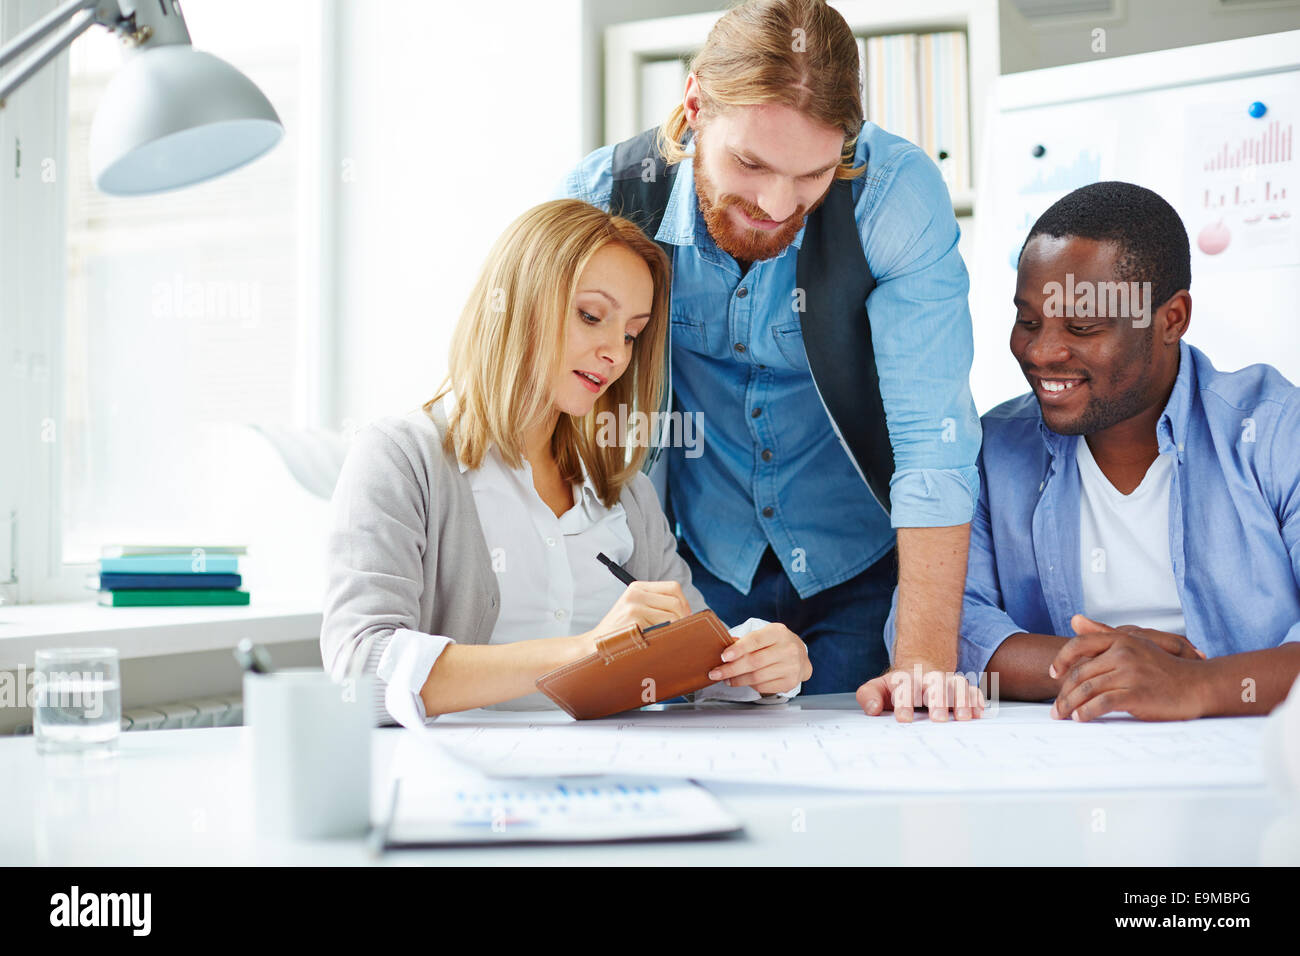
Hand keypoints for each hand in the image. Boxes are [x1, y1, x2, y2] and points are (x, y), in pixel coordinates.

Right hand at [581, 581, 691, 653]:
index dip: (685, 603)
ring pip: (672, 615)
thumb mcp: (634, 610)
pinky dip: (665, 636)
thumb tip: (686, 612)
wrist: (593, 646)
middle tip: (683, 632)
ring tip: (669, 638)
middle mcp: (636, 592)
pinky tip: (657, 642)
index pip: (674, 587)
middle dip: (684, 618)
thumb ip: (655, 605)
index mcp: (637, 587)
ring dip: (675, 629)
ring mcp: (634, 604)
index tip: (686, 618)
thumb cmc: (619, 632)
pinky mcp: (633, 618)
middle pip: (676, 601)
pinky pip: (662, 626)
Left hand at [707, 623, 809, 693]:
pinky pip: (763, 687)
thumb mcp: (764, 634)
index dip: (738, 649)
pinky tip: (742, 681)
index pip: (755, 641)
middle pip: (754, 662)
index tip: (723, 656)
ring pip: (756, 677)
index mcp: (778, 633)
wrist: (801, 656)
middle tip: (716, 673)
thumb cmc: (777, 643)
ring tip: (726, 679)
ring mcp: (791, 667)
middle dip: (731, 669)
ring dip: (737, 680)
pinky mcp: (790, 682)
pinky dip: (749, 685)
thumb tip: (723, 648)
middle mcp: (788, 649)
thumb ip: (746, 640)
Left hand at [856, 662, 985, 721]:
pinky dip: (977, 700)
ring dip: (962, 700)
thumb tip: (873, 708)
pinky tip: (979, 713)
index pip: (905, 688)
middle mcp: (929, 679)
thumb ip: (869, 696)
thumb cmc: (896, 688)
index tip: (904, 719)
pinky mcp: (961, 689)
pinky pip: (972, 691)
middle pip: (935, 684)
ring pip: (957, 685)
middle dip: (937, 700)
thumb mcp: (877, 688)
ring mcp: (947, 682)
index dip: (905, 703)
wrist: (918, 671)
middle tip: (937, 719)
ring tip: (963, 718)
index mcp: (906, 680)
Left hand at [1049, 614, 1208, 720]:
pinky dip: (1087, 712)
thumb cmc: (1164, 668)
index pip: (1078, 645)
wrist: (1198, 686)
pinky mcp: (1137, 693)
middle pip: (1080, 673)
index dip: (1061, 660)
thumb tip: (1075, 619)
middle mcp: (1123, 653)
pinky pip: (1102, 703)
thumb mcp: (1135, 644)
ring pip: (1087, 689)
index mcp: (1121, 639)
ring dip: (1070, 705)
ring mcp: (1130, 673)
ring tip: (1063, 716)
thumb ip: (1103, 634)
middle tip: (1055, 708)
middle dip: (1063, 693)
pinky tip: (1081, 718)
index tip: (1053, 675)